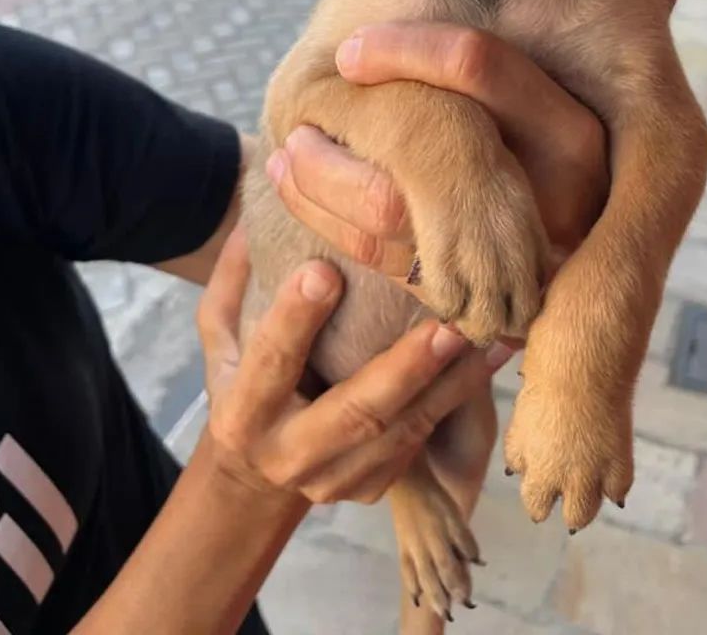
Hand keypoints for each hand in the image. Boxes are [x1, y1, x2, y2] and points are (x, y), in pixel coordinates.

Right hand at [197, 228, 513, 505]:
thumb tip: (255, 217)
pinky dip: (456, 402)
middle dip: (403, 370)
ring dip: (449, 386)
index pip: (269, 364)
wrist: (253, 476)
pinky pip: (418, 445)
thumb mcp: (219, 334)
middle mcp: (288, 455)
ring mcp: (333, 481)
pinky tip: (486, 363)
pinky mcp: (370, 489)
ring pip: (400, 435)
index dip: (294, 321)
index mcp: (242, 413)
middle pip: (353, 414)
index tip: (324, 270)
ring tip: (486, 339)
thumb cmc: (240, 380)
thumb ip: (234, 280)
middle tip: (445, 326)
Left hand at [267, 0, 700, 276]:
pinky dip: (324, 218)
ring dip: (322, 179)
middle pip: (429, 151)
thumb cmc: (549, 124)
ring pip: (393, 213)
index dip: (413, 51)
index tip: (354, 46)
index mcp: (581, 136)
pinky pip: (381, 261)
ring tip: (281, 146)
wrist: (519, 247)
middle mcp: (552, 208)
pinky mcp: (465, 305)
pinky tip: (293, 178)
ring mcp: (506, 264)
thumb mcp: (599, 59)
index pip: (481, 67)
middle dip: (352, 126)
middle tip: (300, 108)